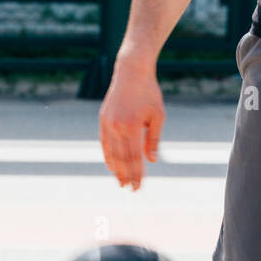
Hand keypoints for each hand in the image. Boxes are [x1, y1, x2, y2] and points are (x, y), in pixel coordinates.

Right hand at [98, 51, 164, 190]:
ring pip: (111, 152)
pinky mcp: (103, 119)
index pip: (134, 158)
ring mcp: (108, 122)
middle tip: (130, 189)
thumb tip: (151, 161)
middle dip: (127, 175)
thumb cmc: (149, 93)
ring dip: (116, 169)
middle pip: (122, 158)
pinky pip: (104, 142)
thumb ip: (153, 139)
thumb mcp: (157, 115)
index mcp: (132, 126)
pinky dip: (107, 156)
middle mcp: (117, 126)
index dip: (136, 174)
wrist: (132, 71)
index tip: (138, 187)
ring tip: (121, 182)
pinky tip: (111, 166)